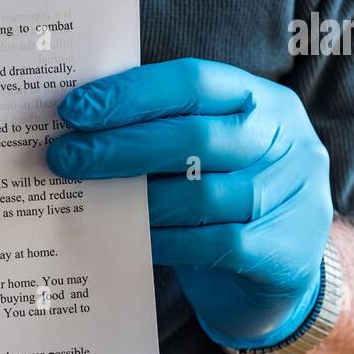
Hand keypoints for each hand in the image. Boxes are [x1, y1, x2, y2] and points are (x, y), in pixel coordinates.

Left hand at [46, 58, 332, 349]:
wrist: (283, 270)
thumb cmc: (230, 194)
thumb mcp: (215, 149)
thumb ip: (166, 130)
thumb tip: (82, 126)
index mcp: (264, 102)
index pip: (194, 82)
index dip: (130, 93)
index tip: (74, 109)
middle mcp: (285, 143)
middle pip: (193, 138)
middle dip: (118, 147)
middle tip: (64, 156)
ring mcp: (289, 198)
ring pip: (199, 195)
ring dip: (133, 197)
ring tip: (86, 196)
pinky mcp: (280, 252)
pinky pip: (208, 243)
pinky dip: (160, 238)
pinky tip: (125, 234)